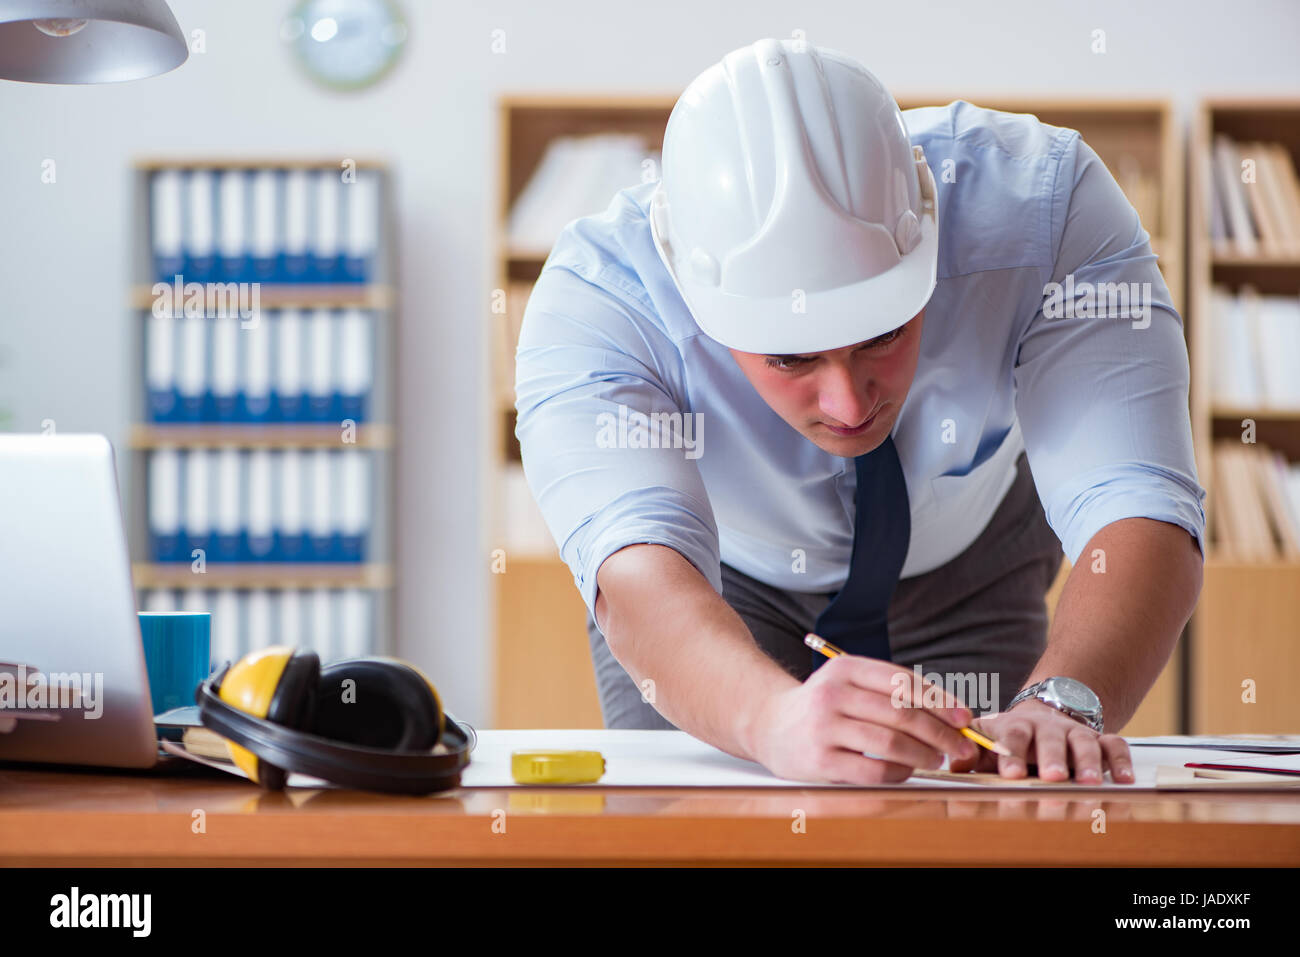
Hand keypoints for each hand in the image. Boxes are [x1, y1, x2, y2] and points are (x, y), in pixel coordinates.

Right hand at [748, 655, 981, 783]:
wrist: (769, 724)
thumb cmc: (824, 707)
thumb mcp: (849, 684)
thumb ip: (890, 693)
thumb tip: (950, 715)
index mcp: (844, 668)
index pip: (903, 682)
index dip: (940, 701)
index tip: (965, 718)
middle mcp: (833, 693)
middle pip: (901, 713)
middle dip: (941, 732)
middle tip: (963, 747)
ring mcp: (824, 727)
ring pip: (891, 742)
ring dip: (924, 753)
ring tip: (939, 759)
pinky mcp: (819, 759)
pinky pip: (873, 769)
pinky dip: (899, 772)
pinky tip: (908, 771)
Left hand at [947, 698, 1134, 782]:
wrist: (1043, 715)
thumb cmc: (1009, 738)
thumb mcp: (986, 740)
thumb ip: (970, 754)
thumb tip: (953, 765)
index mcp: (1016, 726)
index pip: (1012, 734)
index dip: (1011, 753)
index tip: (1011, 775)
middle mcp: (1048, 727)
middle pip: (1051, 739)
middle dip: (1052, 759)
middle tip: (1052, 778)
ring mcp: (1076, 732)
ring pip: (1085, 743)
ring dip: (1088, 763)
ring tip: (1089, 783)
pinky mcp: (1100, 739)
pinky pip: (1115, 746)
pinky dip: (1122, 762)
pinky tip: (1125, 780)